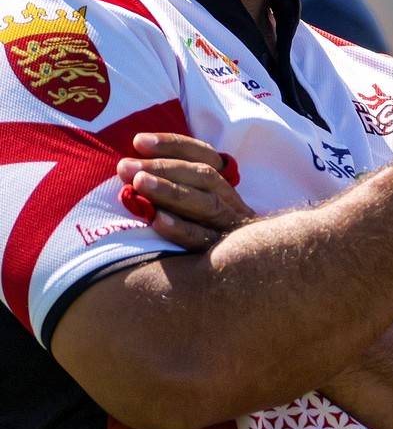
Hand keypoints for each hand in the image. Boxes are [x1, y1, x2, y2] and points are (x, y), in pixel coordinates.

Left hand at [118, 132, 255, 250]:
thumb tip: (131, 160)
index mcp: (222, 187)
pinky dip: (181, 229)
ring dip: (172, 191)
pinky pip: (204, 241)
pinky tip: (158, 220)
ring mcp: (230, 229)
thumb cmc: (191, 236)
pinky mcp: (223, 257)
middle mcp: (231, 204)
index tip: (138, 141)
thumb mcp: (188, 206)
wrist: (229, 287)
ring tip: (139, 183)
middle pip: (205, 177)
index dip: (174, 145)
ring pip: (207, 204)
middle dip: (164, 167)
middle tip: (125, 166)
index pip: (205, 156)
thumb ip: (170, 184)